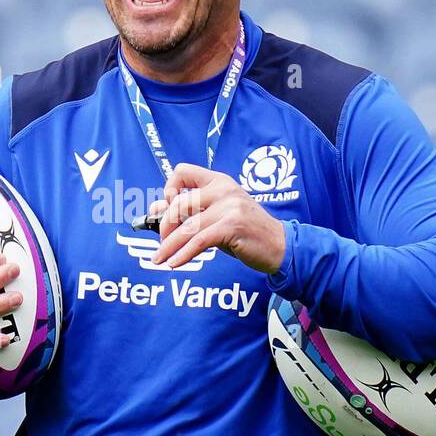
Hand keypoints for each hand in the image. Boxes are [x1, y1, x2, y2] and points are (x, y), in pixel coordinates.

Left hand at [147, 163, 286, 272]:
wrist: (280, 245)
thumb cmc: (246, 232)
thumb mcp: (216, 217)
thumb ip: (190, 211)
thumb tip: (155, 208)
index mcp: (219, 181)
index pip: (182, 171)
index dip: (168, 189)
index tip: (166, 209)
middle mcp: (224, 189)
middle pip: (179, 204)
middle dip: (164, 226)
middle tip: (161, 243)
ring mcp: (230, 206)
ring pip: (187, 227)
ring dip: (169, 246)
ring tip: (159, 259)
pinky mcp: (233, 225)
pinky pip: (199, 241)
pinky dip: (183, 254)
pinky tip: (175, 263)